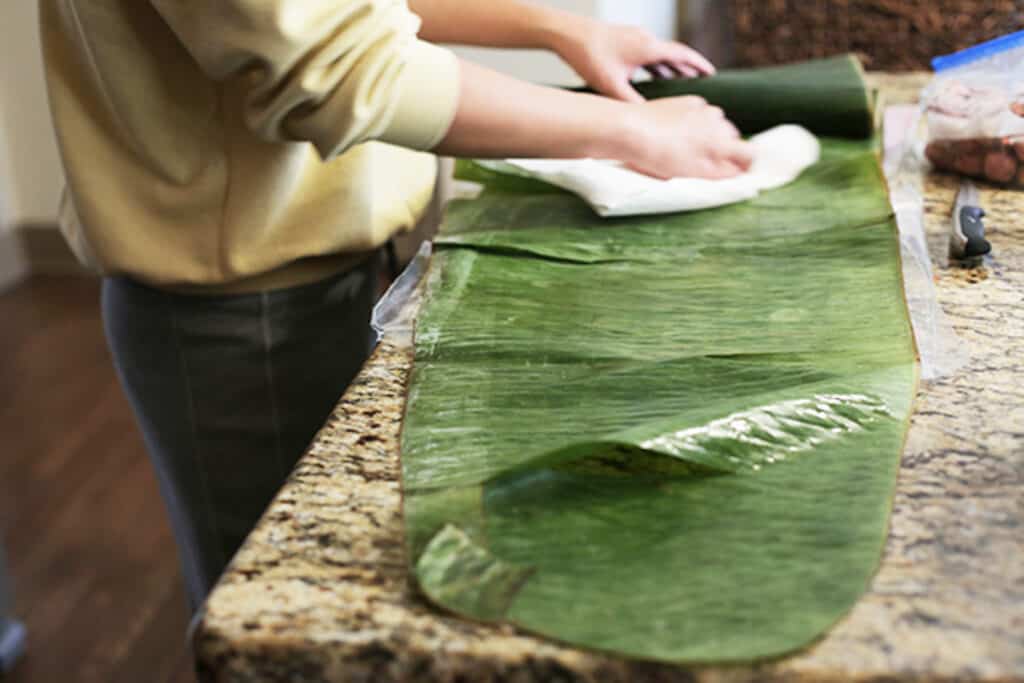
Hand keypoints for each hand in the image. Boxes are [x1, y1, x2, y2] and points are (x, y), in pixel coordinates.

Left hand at [551, 18, 715, 102]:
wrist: (567, 33)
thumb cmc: (587, 56)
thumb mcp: (611, 86)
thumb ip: (632, 103)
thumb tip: (647, 118)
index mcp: (647, 48)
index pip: (683, 54)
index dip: (699, 65)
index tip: (712, 74)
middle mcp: (645, 39)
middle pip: (675, 54)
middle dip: (689, 68)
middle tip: (703, 81)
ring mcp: (635, 37)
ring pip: (660, 54)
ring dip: (672, 67)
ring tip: (683, 81)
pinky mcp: (624, 39)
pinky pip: (647, 53)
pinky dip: (656, 64)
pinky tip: (653, 76)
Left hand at [617, 96, 754, 179]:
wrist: (630, 129)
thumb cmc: (658, 155)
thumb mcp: (692, 173)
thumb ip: (721, 173)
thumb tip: (740, 173)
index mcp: (721, 142)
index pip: (750, 153)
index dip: (745, 164)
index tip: (737, 171)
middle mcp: (717, 121)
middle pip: (732, 137)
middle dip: (723, 150)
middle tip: (702, 162)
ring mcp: (703, 108)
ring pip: (716, 123)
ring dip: (708, 135)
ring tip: (686, 147)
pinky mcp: (688, 100)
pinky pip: (700, 112)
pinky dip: (694, 122)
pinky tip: (676, 132)